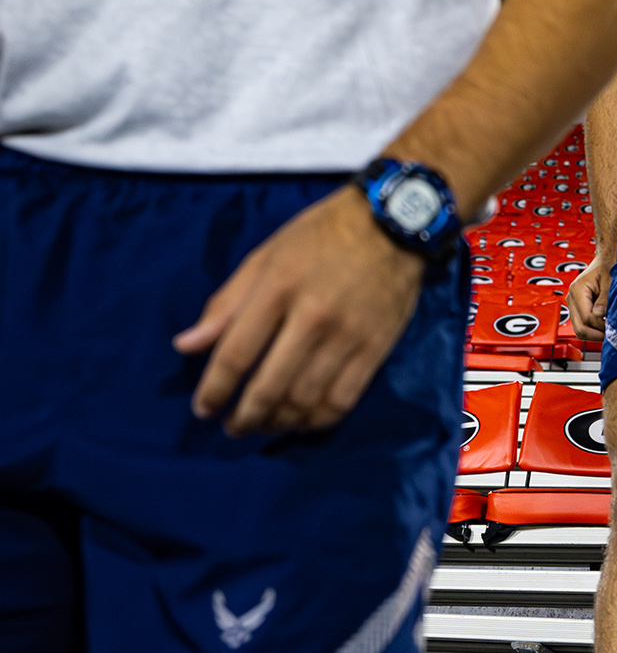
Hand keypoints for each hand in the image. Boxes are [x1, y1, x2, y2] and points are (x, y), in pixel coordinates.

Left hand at [175, 186, 423, 436]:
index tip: (203, 409)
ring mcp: (349, 336)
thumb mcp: (265, 257)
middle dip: (245, 417)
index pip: (237, 353)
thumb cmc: (320, 236)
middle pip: (270, 385)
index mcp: (278, 288)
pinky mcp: (376, 349)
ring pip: (306, 399)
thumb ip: (227, 303)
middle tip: (233, 428)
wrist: (393, 224)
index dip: (215, 389)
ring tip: (265, 425)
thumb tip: (187, 346)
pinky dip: (318, 420)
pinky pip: (343, 399)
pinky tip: (303, 420)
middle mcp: (313, 317)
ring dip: (279, 422)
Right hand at [566, 251, 614, 341]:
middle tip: (611, 334)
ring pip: (579, 329)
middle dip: (596, 334)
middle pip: (579, 327)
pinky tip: (604, 326)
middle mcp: (571, 298)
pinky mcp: (576, 307)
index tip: (613, 327)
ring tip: (608, 331)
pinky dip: (592, 329)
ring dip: (593, 333)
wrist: (603, 261)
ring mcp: (572, 303)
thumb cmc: (607, 267)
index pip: (587, 318)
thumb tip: (599, 315)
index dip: (600, 326)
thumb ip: (605, 298)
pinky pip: (581, 324)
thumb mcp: (610, 281)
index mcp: (577, 290)